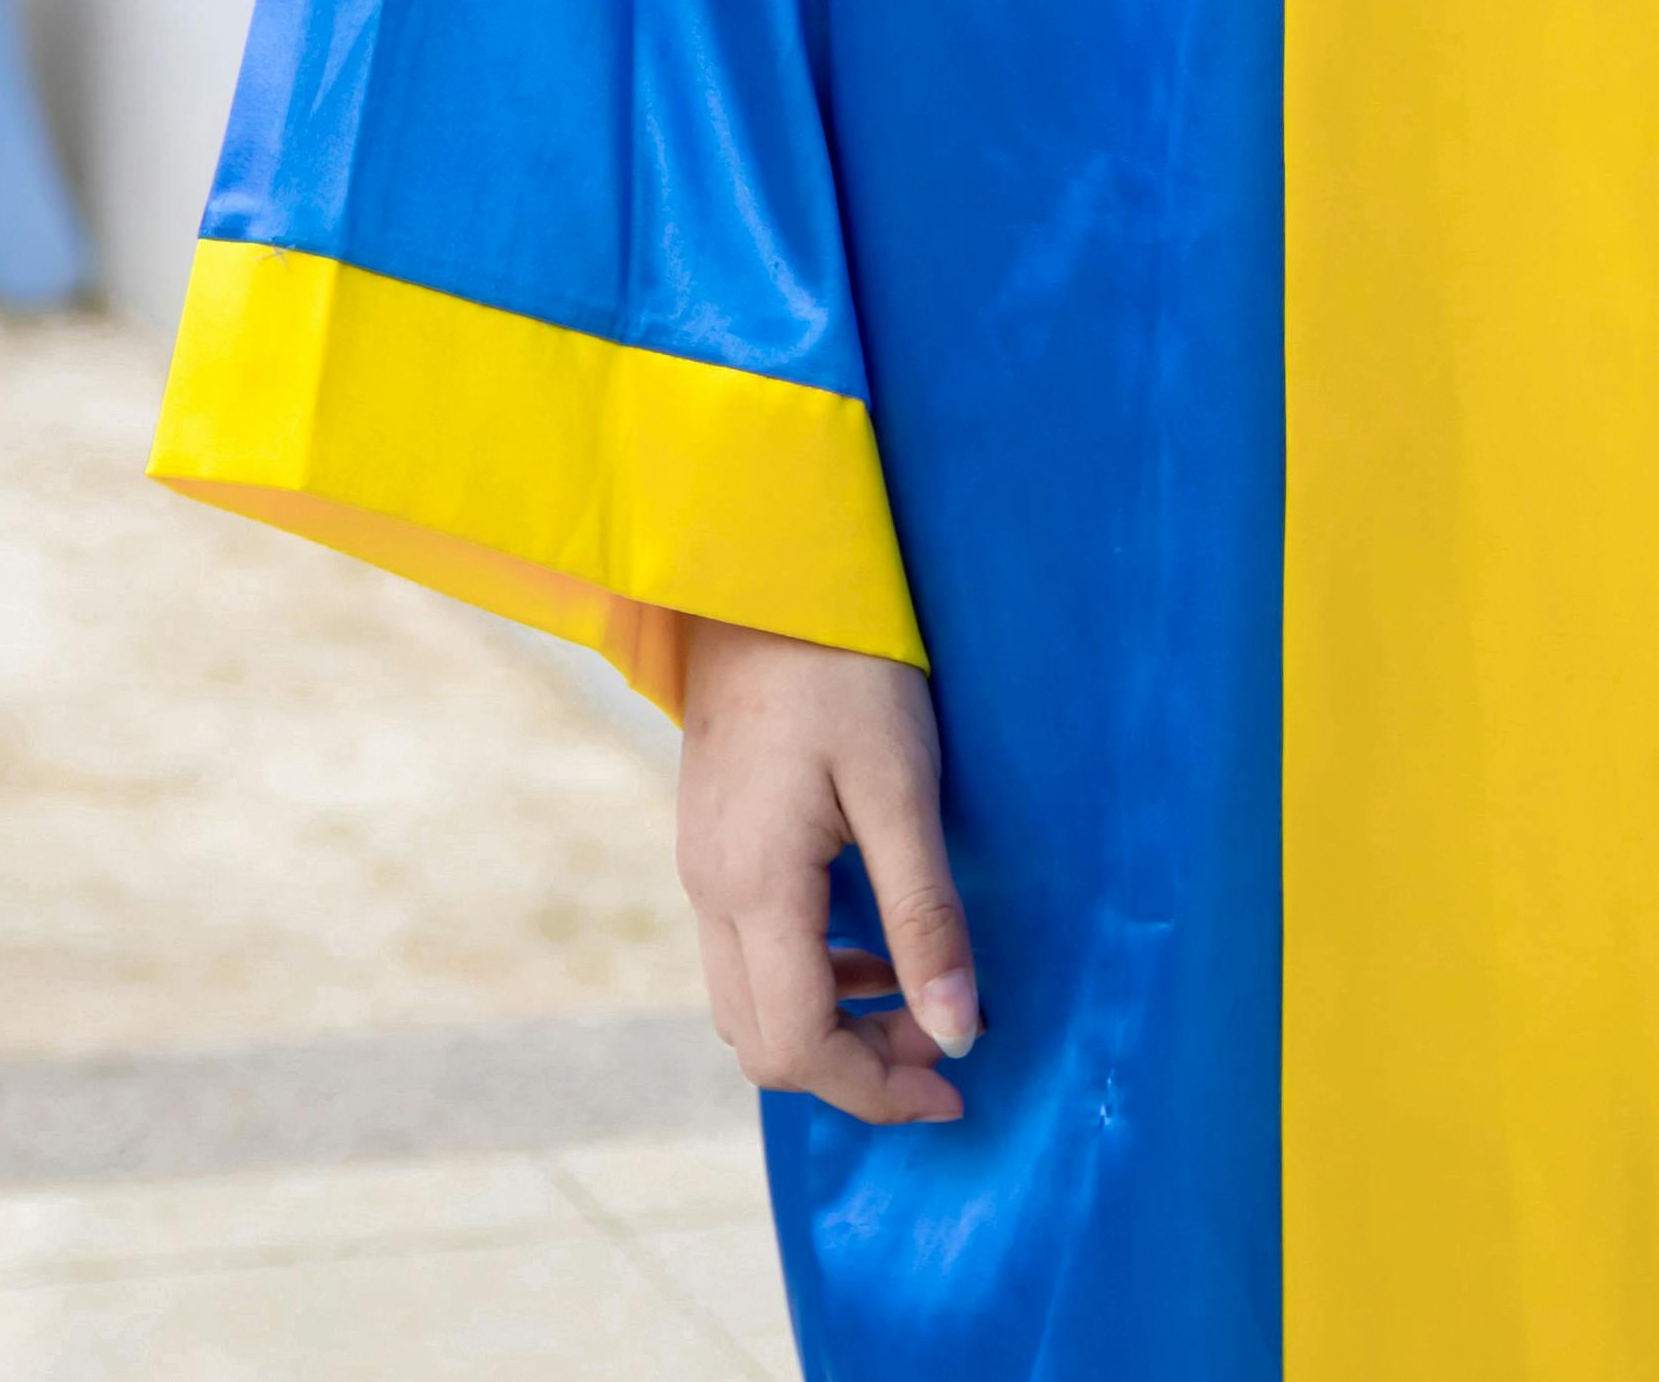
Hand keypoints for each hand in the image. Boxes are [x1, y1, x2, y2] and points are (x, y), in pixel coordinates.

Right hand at [676, 623, 981, 1125]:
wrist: (760, 568)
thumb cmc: (843, 664)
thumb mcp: (901, 785)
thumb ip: (925, 915)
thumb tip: (958, 1034)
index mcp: (754, 887)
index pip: (799, 1048)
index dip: (878, 1089)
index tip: (958, 1083)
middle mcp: (709, 893)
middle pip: (766, 1044)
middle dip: (858, 1070)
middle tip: (947, 1044)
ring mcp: (700, 869)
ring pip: (750, 1005)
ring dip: (832, 1026)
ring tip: (919, 999)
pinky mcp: (710, 842)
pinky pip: (747, 954)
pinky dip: (810, 979)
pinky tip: (870, 943)